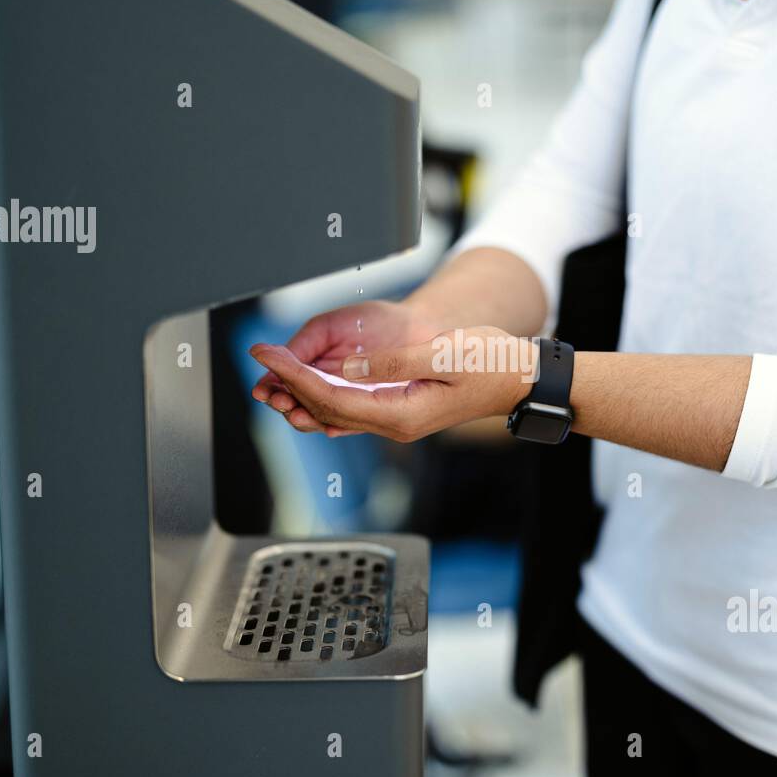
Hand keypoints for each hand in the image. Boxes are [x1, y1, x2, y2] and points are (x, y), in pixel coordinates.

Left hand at [249, 326, 537, 439]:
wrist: (518, 378)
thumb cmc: (490, 363)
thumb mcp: (443, 354)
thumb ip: (394, 362)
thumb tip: (349, 367)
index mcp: (401, 413)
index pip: (332, 398)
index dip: (294, 376)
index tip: (267, 354)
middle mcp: (394, 423)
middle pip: (325, 409)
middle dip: (288, 385)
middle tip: (258, 359)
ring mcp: (396, 419)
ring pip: (334, 412)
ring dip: (300, 393)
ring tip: (268, 375)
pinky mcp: (399, 408)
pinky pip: (350, 407)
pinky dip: (323, 394)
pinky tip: (306, 384)